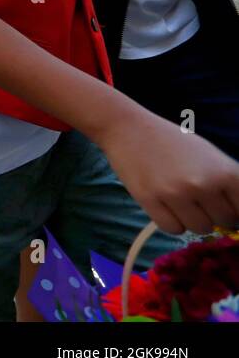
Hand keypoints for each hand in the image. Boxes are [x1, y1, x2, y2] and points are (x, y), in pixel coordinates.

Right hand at [99, 112, 238, 234]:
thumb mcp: (210, 155)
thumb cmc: (172, 140)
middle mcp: (204, 184)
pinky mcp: (151, 201)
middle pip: (224, 221)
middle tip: (198, 199)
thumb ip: (227, 182)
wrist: (128, 127)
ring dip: (193, 220)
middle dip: (214, 214)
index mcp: (224, 171)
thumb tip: (237, 216)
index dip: (235, 209)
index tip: (223, 204)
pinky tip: (165, 206)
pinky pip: (173, 229)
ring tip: (181, 201)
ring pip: (200, 229)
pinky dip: (172, 222)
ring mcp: (176, 194)